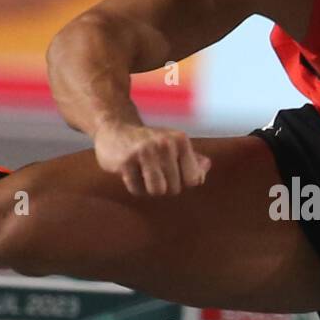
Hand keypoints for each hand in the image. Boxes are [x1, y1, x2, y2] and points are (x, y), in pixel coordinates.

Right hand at [93, 120, 210, 195]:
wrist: (114, 129)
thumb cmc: (149, 142)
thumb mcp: (173, 145)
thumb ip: (194, 159)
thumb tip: (206, 167)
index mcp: (181, 140)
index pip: (193, 180)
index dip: (181, 182)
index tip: (171, 171)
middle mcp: (165, 143)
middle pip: (175, 188)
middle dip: (164, 186)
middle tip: (152, 170)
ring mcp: (144, 152)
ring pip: (157, 191)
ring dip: (149, 188)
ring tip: (143, 173)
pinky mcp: (125, 162)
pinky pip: (137, 190)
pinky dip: (134, 186)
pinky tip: (130, 171)